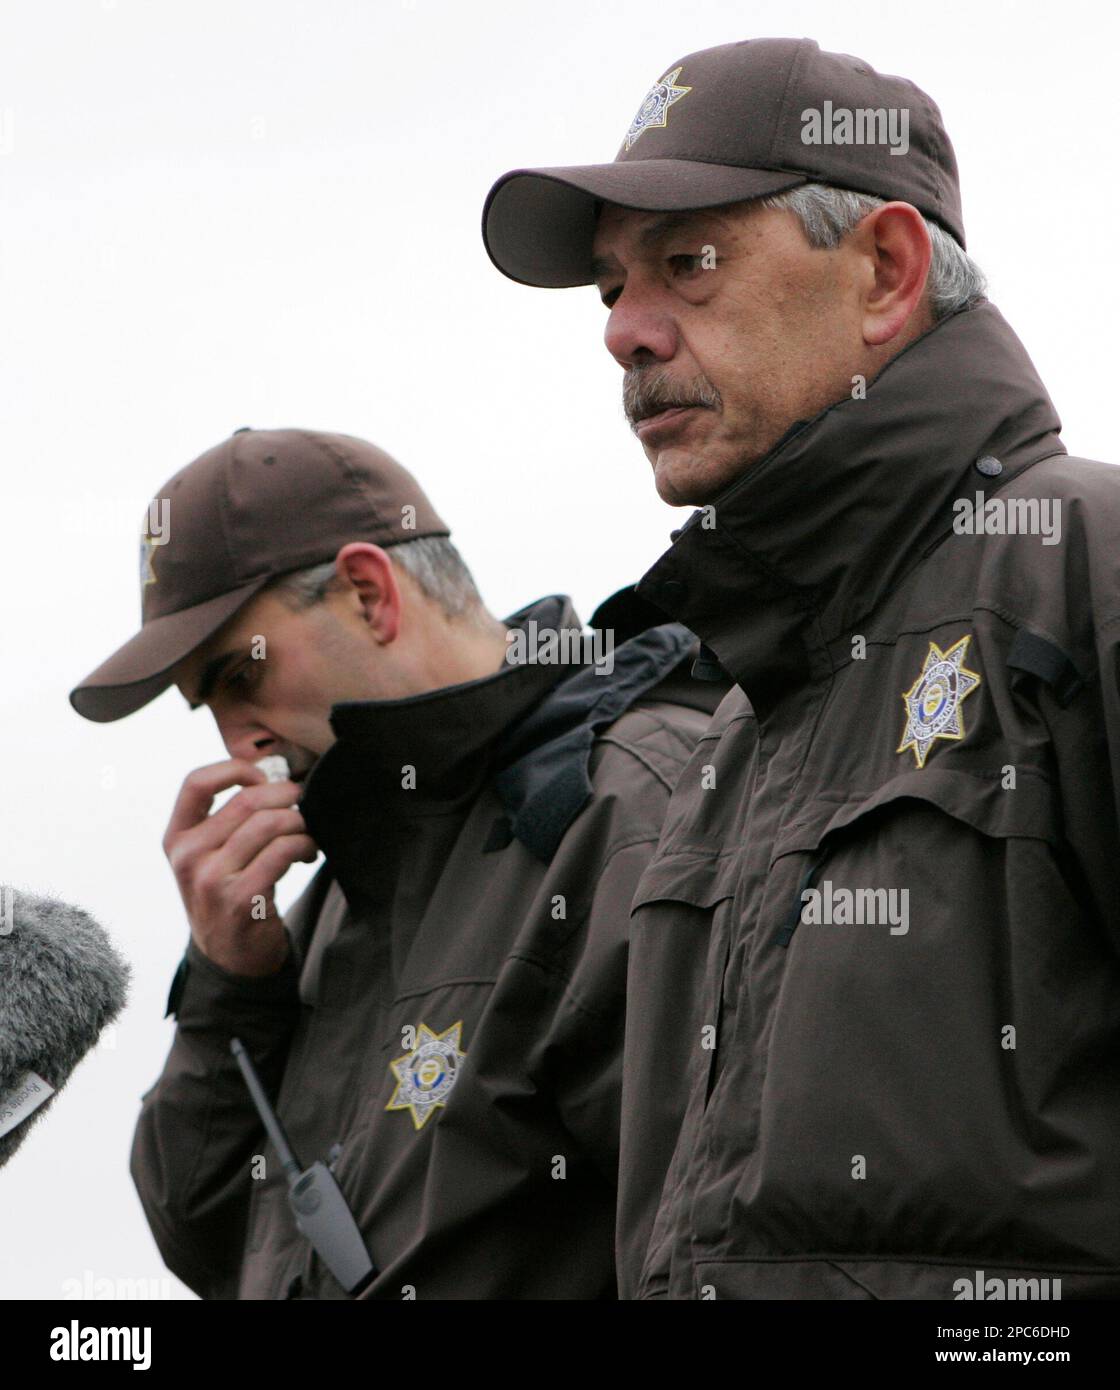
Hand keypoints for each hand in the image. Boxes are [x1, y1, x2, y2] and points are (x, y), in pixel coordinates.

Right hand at [163, 758, 317, 975]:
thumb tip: (274, 777)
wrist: (230, 958)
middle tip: (303, 802)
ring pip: (269, 824)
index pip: (196, 783)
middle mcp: (187, 857)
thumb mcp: (208, 857)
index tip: (264, 779)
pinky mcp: (240, 899)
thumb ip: (226, 821)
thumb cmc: (228, 895)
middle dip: (286, 795)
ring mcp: (211, 879)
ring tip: (308, 834)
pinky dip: (305, 845)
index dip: (236, 770)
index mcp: (176, 839)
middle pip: (246, 800)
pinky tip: (309, 853)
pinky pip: (283, 851)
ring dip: (300, 822)